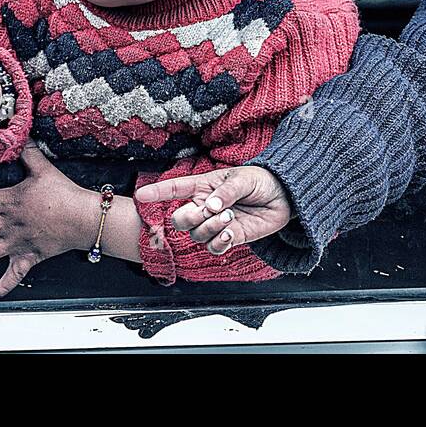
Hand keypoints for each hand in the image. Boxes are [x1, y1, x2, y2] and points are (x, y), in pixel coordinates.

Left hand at [0, 143, 94, 300]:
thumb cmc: (65, 194)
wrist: (85, 217)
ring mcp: (17, 243)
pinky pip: (14, 274)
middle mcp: (9, 225)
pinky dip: (2, 286)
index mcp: (10, 202)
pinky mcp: (29, 257)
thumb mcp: (44, 169)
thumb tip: (18, 134)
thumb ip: (28, 153)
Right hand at [134, 166, 291, 254]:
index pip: (176, 189)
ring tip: (229, 217)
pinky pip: (213, 247)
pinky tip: (229, 233)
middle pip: (180, 220)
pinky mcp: (229, 238)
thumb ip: (226, 192)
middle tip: (211, 211)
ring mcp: (215, 224)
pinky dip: (218, 243)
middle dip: (189, 218)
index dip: (158, 192)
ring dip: (209, 228)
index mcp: (204, 186)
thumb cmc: (261, 181)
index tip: (141, 195)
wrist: (283, 197)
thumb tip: (211, 206)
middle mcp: (205, 206)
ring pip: (195, 235)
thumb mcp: (244, 179)